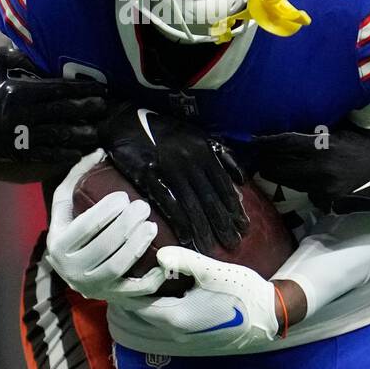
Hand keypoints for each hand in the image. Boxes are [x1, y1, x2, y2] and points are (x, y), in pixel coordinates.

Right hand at [0, 48, 108, 164]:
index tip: (101, 88)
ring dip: (81, 134)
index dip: (82, 89)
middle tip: (105, 108)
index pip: (58, 89)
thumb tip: (35, 53)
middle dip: (88, 110)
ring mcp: (21, 135)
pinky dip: (63, 154)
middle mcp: (23, 114)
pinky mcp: (18, 153)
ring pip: (59, 135)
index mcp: (20, 91)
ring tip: (97, 132)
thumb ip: (14, 56)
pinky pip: (45, 155)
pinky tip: (78, 153)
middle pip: (64, 111)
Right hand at [45, 150, 164, 301]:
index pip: (84, 227)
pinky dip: (150, 280)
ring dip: (137, 246)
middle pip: (104, 246)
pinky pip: (133, 292)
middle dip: (127, 225)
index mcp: (59, 245)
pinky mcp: (112, 297)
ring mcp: (93, 286)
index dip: (105, 211)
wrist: (71, 271)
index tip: (124, 196)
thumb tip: (99, 151)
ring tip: (152, 226)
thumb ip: (75, 179)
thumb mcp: (65, 208)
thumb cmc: (72, 231)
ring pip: (117, 267)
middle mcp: (72, 269)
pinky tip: (163, 263)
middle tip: (143, 207)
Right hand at [102, 105, 246, 251]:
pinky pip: (168, 202)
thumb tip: (242, 179)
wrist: (126, 121)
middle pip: (210, 197)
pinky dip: (179, 222)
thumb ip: (222, 154)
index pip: (223, 184)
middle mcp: (189, 159)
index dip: (234, 207)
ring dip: (203, 228)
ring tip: (211, 248)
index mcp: (204, 150)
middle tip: (233, 244)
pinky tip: (187, 238)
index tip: (243, 227)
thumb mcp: (197, 135)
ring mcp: (168, 167)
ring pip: (191, 204)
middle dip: (223, 223)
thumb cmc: (164, 131)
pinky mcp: (148, 175)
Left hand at [125, 247, 279, 351]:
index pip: (136, 305)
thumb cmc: (242, 292)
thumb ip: (184, 261)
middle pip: (141, 315)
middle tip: (120, 274)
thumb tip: (158, 254)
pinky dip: (157, 308)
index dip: (124, 289)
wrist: (269, 315)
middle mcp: (176, 333)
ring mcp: (186, 338)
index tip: (115, 272)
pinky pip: (167, 323)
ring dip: (143, 303)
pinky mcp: (196, 337)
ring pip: (153, 320)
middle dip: (130, 296)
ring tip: (136, 280)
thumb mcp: (212, 272)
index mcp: (175, 317)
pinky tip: (162, 291)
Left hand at [253, 129, 369, 212]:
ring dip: (286, 178)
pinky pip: (311, 197)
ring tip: (278, 170)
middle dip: (267, 164)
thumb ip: (320, 136)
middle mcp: (320, 167)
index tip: (252, 141)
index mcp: (323, 145)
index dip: (265, 142)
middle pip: (279, 168)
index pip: (284, 143)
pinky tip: (319, 186)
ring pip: (292, 184)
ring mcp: (324, 188)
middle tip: (260, 160)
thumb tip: (295, 131)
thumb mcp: (344, 136)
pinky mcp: (329, 204)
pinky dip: (311, 191)